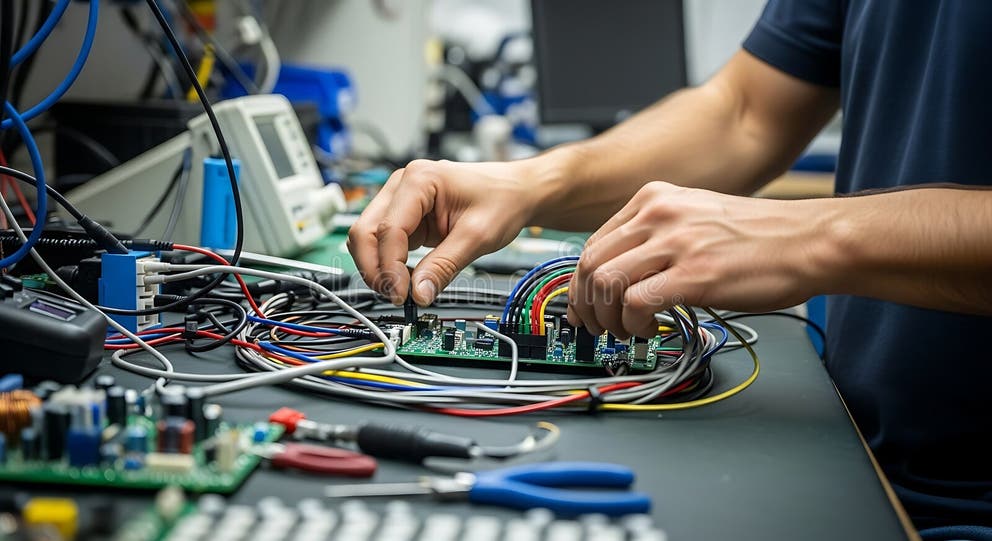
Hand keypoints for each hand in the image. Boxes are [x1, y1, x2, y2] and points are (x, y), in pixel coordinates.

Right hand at [348, 159, 536, 304]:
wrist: (516, 192)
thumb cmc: (502, 200)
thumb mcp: (477, 237)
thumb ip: (444, 266)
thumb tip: (419, 294)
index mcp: (419, 180)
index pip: (388, 229)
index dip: (389, 267)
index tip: (401, 295)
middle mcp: (402, 185)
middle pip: (365, 231)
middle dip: (375, 268)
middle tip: (394, 296)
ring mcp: (401, 200)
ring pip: (369, 238)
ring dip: (378, 267)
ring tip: (400, 290)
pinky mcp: (406, 216)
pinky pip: (384, 243)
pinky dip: (389, 264)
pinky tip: (406, 279)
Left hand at [567, 181, 830, 337]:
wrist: (811, 241)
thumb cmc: (760, 237)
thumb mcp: (695, 217)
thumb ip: (655, 238)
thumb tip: (618, 275)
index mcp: (654, 198)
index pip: (594, 243)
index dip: (581, 284)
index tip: (585, 308)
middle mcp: (658, 214)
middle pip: (590, 264)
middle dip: (586, 306)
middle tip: (599, 329)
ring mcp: (676, 242)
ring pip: (605, 283)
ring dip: (608, 319)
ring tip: (627, 332)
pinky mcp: (694, 274)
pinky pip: (635, 303)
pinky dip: (633, 324)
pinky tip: (650, 330)